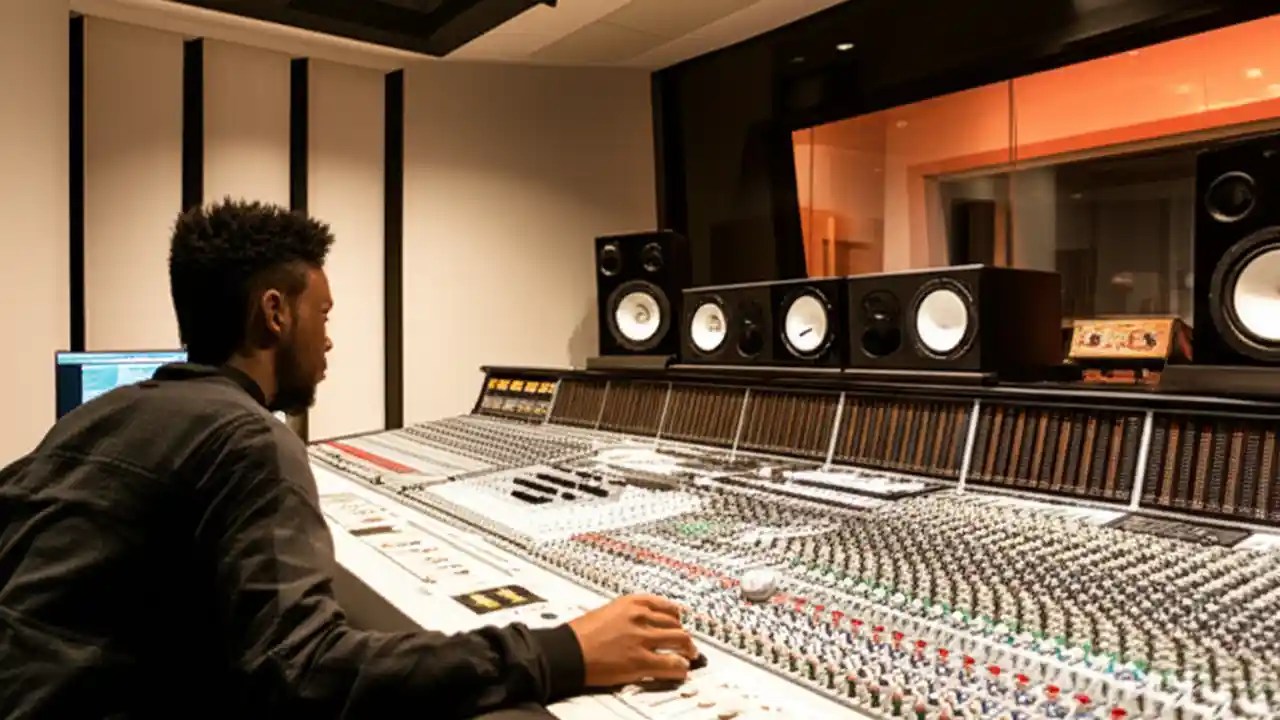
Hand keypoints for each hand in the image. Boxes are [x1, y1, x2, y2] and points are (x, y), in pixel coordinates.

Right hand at [567, 594, 698, 687]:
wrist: (567, 651)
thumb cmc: (580, 633)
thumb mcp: (607, 612)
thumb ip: (628, 615)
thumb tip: (642, 625)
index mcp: (631, 603)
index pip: (666, 605)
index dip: (676, 616)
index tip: (678, 622)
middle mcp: (640, 617)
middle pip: (675, 623)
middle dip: (683, 635)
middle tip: (686, 643)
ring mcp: (642, 639)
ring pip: (679, 641)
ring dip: (688, 650)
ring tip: (689, 656)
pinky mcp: (640, 661)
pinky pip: (671, 664)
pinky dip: (680, 669)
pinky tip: (681, 671)